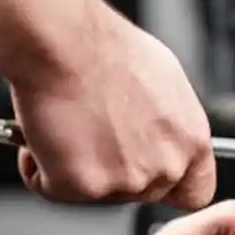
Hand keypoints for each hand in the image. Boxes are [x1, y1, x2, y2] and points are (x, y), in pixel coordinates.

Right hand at [11, 12, 216, 208]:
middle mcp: (165, 167)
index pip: (195, 193)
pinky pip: (52, 188)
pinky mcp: (82, 187)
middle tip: (92, 134)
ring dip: (75, 167)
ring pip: (96, 193)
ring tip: (68, 121)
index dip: (169, 186)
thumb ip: (170, 124)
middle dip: (114, 171)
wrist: (65, 41)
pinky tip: (44, 130)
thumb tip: (163, 133)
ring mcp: (124, 182)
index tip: (151, 175)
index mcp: (192, 142)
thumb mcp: (166, 82)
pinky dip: (39, 165)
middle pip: (141, 193)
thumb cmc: (108, 49)